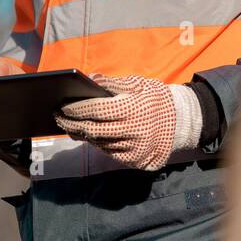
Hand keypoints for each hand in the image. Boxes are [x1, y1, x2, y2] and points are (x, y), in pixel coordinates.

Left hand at [56, 75, 199, 171]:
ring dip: (82, 134)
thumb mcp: (139, 84)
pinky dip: (97, 143)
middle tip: (58, 118)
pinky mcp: (135, 161)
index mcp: (133, 109)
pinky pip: (108, 152)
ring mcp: (134, 149)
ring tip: (70, 125)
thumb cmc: (156, 99)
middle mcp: (133, 131)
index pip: (96, 110)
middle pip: (92, 129)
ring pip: (98, 143)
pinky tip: (89, 135)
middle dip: (72, 123)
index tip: (63, 106)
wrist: (181, 123)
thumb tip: (89, 79)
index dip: (76, 109)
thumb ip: (113, 83)